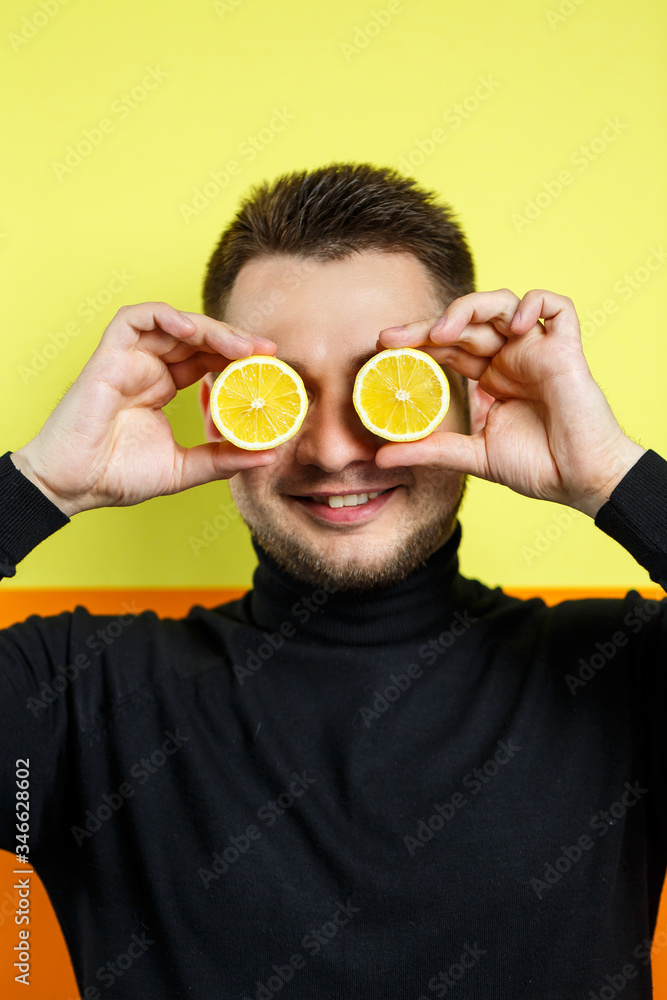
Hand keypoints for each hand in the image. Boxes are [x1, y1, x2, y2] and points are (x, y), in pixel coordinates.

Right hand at [11, 302, 277, 516]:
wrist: (75, 486)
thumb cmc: (118, 476)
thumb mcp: (184, 469)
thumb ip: (223, 459)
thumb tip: (268, 455)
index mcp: (162, 387)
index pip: (206, 360)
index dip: (237, 357)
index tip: (270, 365)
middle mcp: (147, 368)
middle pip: (196, 338)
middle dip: (233, 340)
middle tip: (266, 351)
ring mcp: (127, 359)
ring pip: (173, 324)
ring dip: (209, 328)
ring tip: (240, 346)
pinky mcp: (107, 356)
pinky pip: (135, 319)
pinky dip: (165, 317)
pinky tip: (192, 330)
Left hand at [375, 288, 645, 516]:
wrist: (580, 481)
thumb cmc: (536, 467)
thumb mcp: (472, 457)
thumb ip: (429, 451)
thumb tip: (380, 457)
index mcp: (489, 377)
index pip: (447, 347)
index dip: (417, 341)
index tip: (383, 347)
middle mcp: (510, 358)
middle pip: (465, 323)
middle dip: (426, 326)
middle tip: (392, 339)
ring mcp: (537, 350)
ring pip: (503, 304)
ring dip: (469, 309)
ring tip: (442, 332)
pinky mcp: (566, 350)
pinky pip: (557, 307)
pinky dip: (536, 304)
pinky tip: (514, 328)